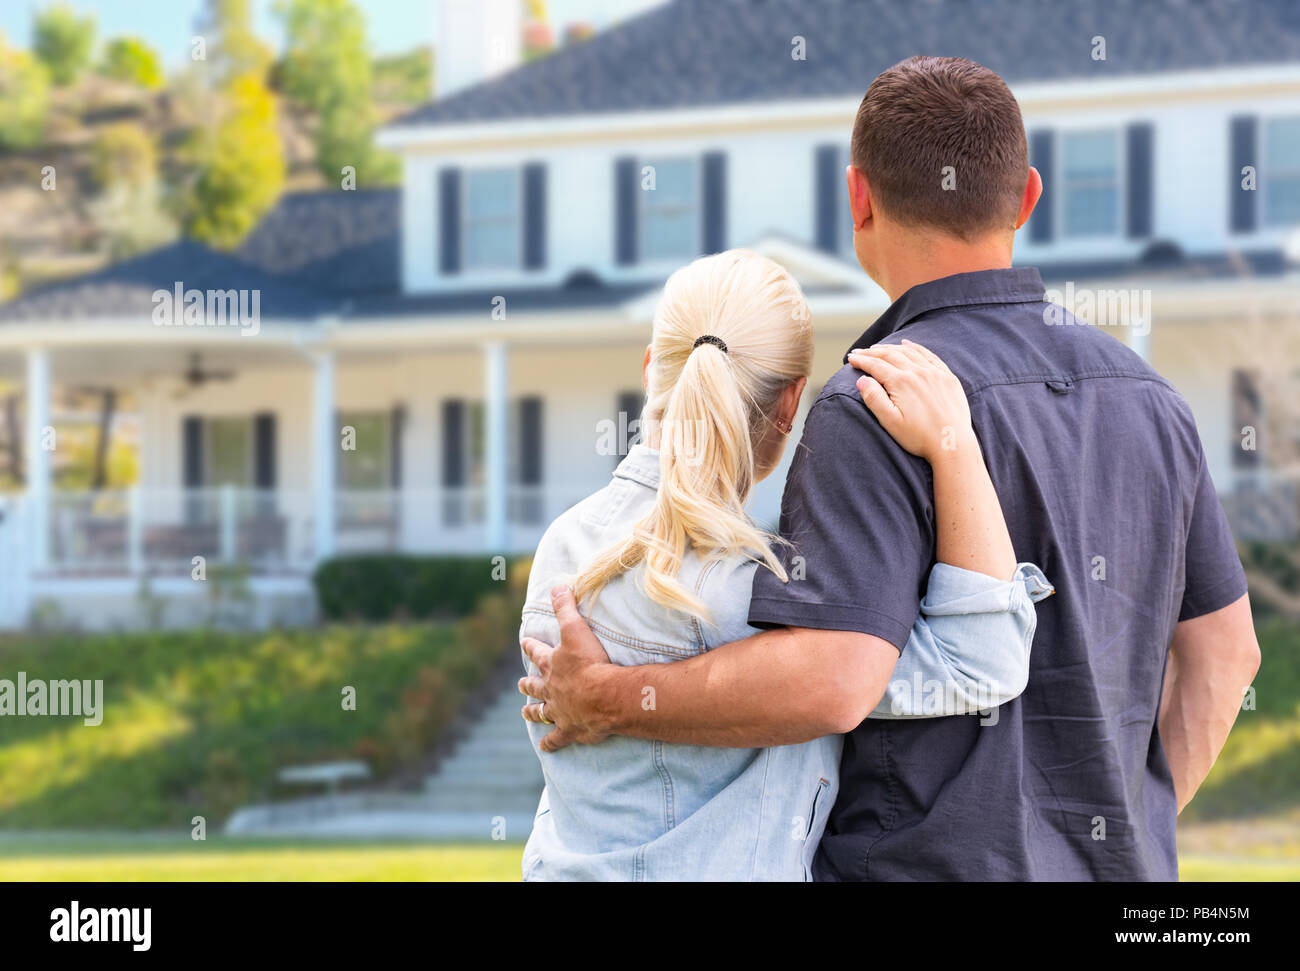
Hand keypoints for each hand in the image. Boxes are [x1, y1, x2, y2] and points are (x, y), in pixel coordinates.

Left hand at [519, 584, 614, 751]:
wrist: (604, 696)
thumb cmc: (591, 662)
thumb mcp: (576, 628)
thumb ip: (566, 606)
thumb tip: (556, 584)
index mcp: (553, 664)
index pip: (538, 651)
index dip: (531, 645)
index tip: (524, 641)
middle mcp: (551, 689)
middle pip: (535, 685)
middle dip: (528, 683)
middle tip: (521, 683)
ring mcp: (559, 711)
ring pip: (541, 712)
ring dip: (533, 712)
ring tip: (525, 712)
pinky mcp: (570, 730)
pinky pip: (556, 739)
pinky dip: (550, 743)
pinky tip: (544, 747)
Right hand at [847, 339, 975, 462]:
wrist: (952, 443)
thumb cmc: (919, 437)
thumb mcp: (890, 422)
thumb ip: (874, 399)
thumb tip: (862, 380)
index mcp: (902, 382)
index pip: (876, 365)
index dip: (861, 361)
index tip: (850, 359)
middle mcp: (918, 372)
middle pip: (890, 355)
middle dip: (871, 352)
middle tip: (858, 352)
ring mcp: (934, 372)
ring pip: (908, 352)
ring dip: (890, 348)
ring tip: (877, 348)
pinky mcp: (947, 376)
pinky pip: (928, 355)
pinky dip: (915, 347)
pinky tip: (906, 344)